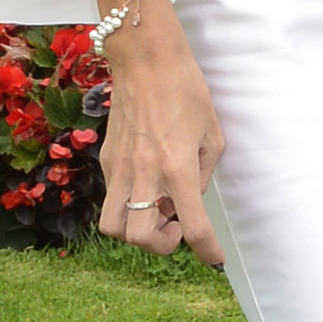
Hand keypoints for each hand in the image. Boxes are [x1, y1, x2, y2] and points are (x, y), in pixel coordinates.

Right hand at [96, 17, 227, 265]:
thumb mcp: (212, 135)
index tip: (216, 260)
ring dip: (135, 230)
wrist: (146, 60)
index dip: (208, 251)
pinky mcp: (107, 158)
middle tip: (176, 225)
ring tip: (155, 209)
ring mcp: (119, 167)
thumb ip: (203, 174)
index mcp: (177, 167)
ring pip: (112, 226)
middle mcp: (144, 172)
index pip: (193, 226)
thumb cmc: (186, 91)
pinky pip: (111, 197)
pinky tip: (145, 185)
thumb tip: (189, 199)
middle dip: (160, 245)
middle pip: (139, 238)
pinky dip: (127, 204)